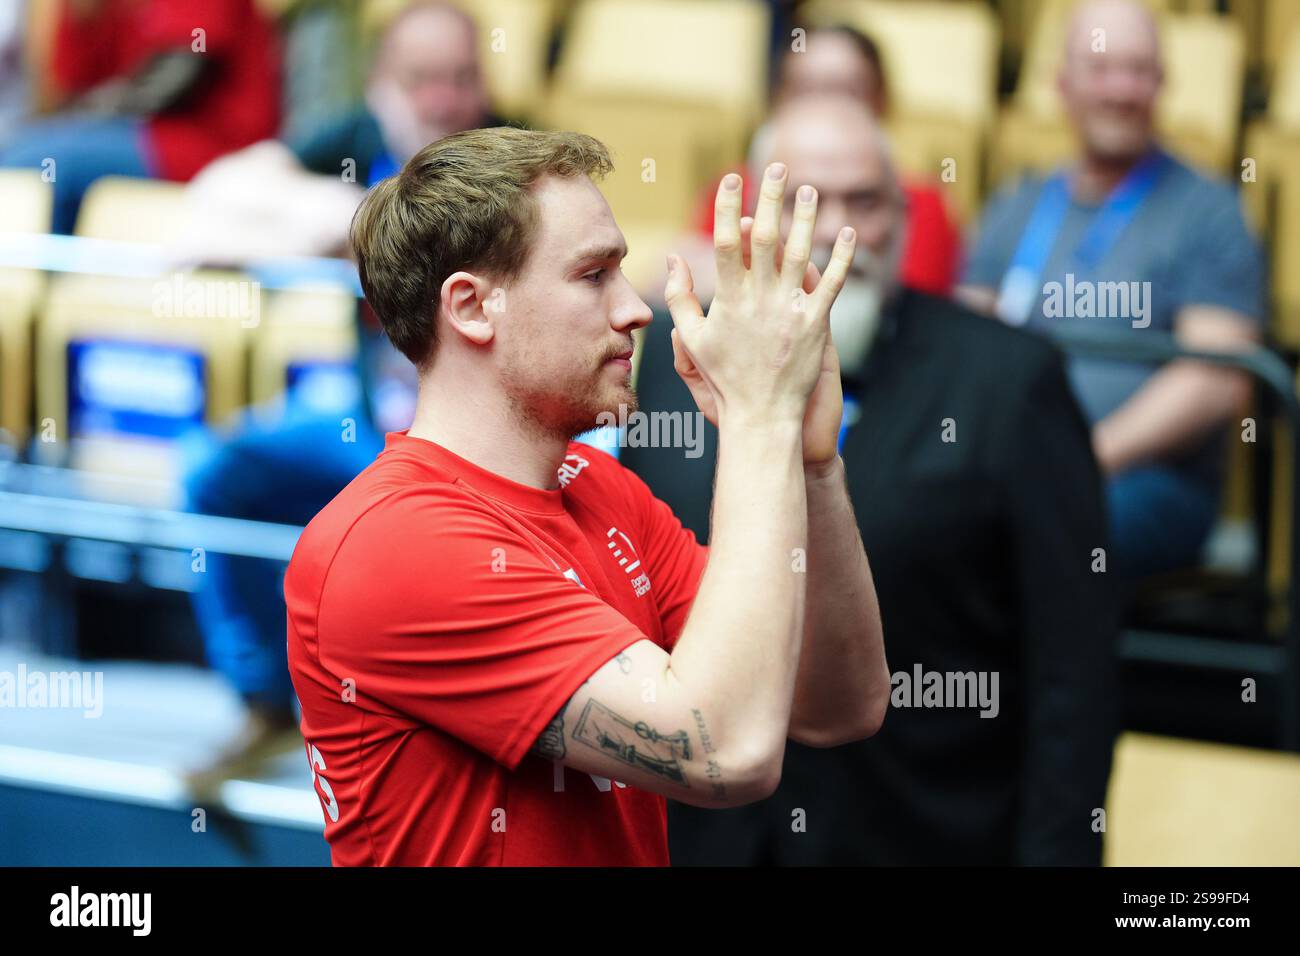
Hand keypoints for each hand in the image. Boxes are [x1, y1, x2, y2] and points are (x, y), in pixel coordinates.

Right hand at [664, 164, 855, 430]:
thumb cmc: (724, 378)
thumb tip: (673, 258)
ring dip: (807, 218)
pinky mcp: (818, 324)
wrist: (762, 416)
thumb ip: (681, 297)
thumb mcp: (692, 338)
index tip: (733, 178)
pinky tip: (848, 233)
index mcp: (729, 299)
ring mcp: (792, 310)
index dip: (729, 206)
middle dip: (772, 198)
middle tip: (777, 167)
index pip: (728, 241)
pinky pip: (834, 284)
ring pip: (802, 253)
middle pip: (767, 237)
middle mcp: (761, 299)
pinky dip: (843, 257)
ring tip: (811, 190)